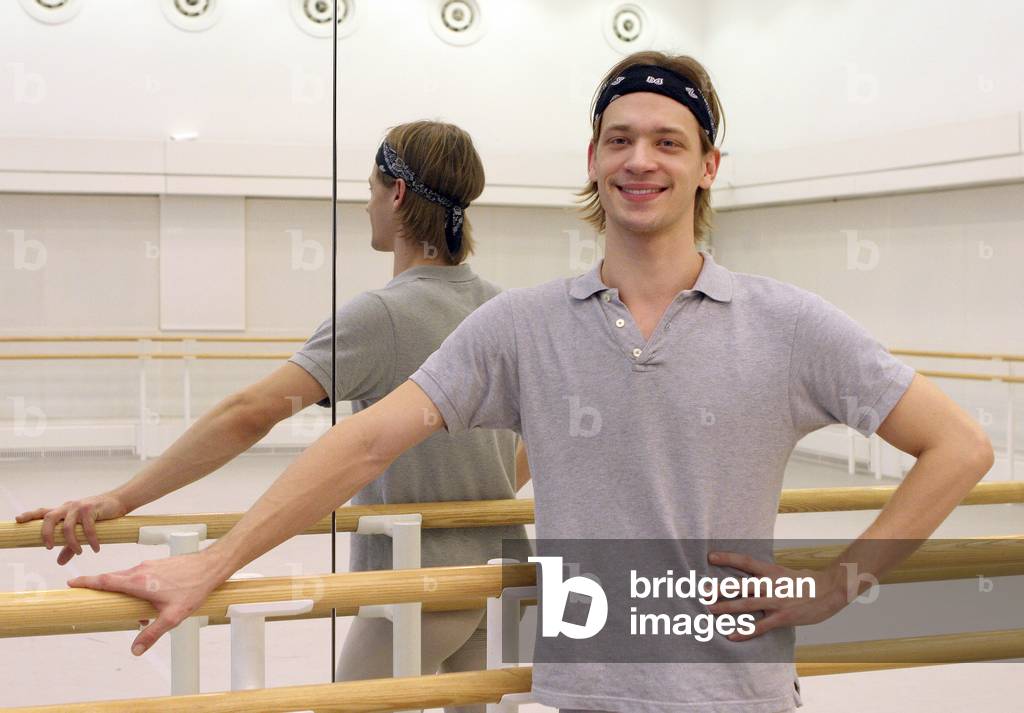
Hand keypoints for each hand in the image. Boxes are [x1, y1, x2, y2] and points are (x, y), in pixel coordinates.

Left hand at [16, 492, 129, 564]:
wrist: (118, 502)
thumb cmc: (98, 516)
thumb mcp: (82, 530)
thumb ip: (69, 546)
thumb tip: (59, 562)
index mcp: (63, 511)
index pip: (43, 512)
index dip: (29, 515)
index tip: (17, 520)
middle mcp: (67, 507)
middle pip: (49, 518)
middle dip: (46, 533)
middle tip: (49, 548)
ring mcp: (79, 507)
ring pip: (68, 527)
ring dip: (72, 543)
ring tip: (80, 552)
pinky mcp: (91, 509)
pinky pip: (88, 528)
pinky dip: (91, 540)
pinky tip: (96, 548)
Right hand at [68, 551, 224, 655]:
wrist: (210, 567)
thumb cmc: (193, 589)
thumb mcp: (172, 616)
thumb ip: (152, 633)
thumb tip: (135, 649)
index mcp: (138, 581)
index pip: (105, 580)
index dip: (87, 582)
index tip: (72, 583)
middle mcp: (140, 570)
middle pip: (113, 578)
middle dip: (99, 587)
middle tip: (88, 596)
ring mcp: (149, 565)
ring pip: (127, 577)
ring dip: (121, 589)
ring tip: (128, 609)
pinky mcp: (157, 565)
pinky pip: (138, 575)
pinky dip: (135, 585)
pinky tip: (147, 600)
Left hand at [705, 550, 847, 641]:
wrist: (830, 591)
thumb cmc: (806, 582)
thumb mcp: (784, 573)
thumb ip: (767, 576)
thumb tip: (750, 576)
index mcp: (771, 571)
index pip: (745, 561)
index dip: (727, 558)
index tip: (710, 556)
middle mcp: (771, 585)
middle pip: (740, 585)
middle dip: (720, 588)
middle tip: (702, 590)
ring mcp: (776, 602)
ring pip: (746, 605)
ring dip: (726, 608)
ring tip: (709, 610)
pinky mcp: (782, 618)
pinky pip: (760, 626)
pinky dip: (745, 632)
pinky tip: (731, 636)